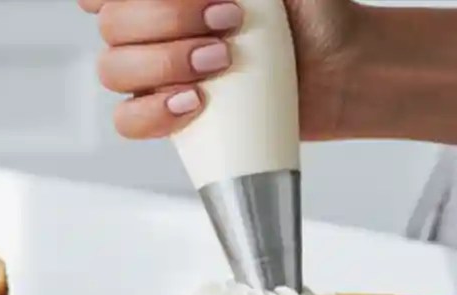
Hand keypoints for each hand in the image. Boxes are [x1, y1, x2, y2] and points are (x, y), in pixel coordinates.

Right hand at [80, 0, 360, 139]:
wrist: (345, 66)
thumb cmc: (313, 11)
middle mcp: (152, 27)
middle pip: (111, 25)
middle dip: (167, 20)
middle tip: (229, 22)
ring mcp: (158, 73)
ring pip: (113, 70)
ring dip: (164, 63)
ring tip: (221, 62)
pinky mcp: (173, 116)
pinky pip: (129, 121)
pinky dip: (154, 112)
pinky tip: (194, 102)